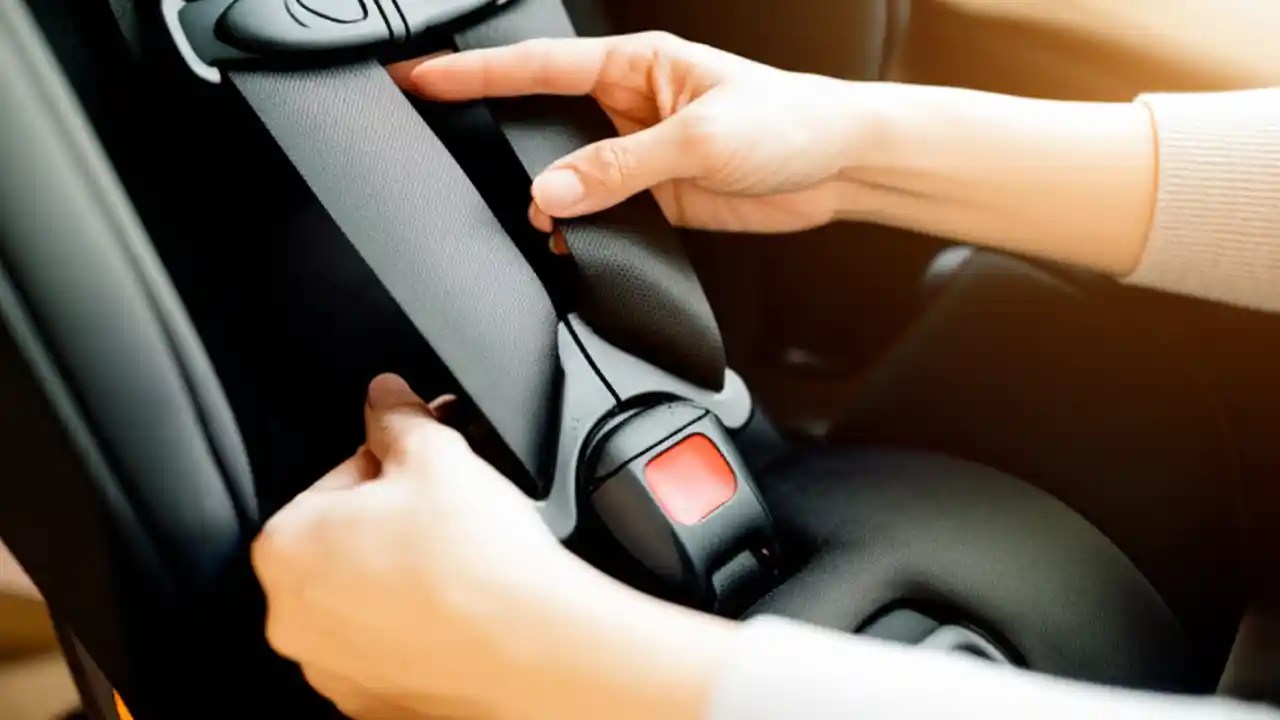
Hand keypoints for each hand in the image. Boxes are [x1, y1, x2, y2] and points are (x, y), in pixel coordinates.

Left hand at [253, 374, 734, 719]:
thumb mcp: (436, 452)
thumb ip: (398, 414)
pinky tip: (460, 613)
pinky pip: (390, 650)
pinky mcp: (373, 702)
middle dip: (391, 524)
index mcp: (287, 546)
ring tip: (459, 567)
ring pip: (365, 601)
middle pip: (343, 544)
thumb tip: (386, 394)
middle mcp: (292, 617)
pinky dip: (417, 631)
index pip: (334, 480)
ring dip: (402, 579)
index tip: (426, 476)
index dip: (390, 470)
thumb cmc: (478, 561)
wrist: (533, 648)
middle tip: (448, 519)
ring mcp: (331, 667)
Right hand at [389, 32, 866, 234]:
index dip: (471, 72)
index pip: (535, 66)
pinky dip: (584, 229)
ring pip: (570, 177)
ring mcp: (641, 153)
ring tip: (544, 219)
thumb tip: (556, 190)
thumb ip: (621, 166)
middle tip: (464, 163)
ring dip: (552, 200)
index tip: (418, 75)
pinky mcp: (659, 196)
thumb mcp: (698, 139)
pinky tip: (577, 240)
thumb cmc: (790, 122)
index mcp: (634, 64)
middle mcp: (630, 105)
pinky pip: (602, 212)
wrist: (842, 167)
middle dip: (504, 145)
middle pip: (543, 123)